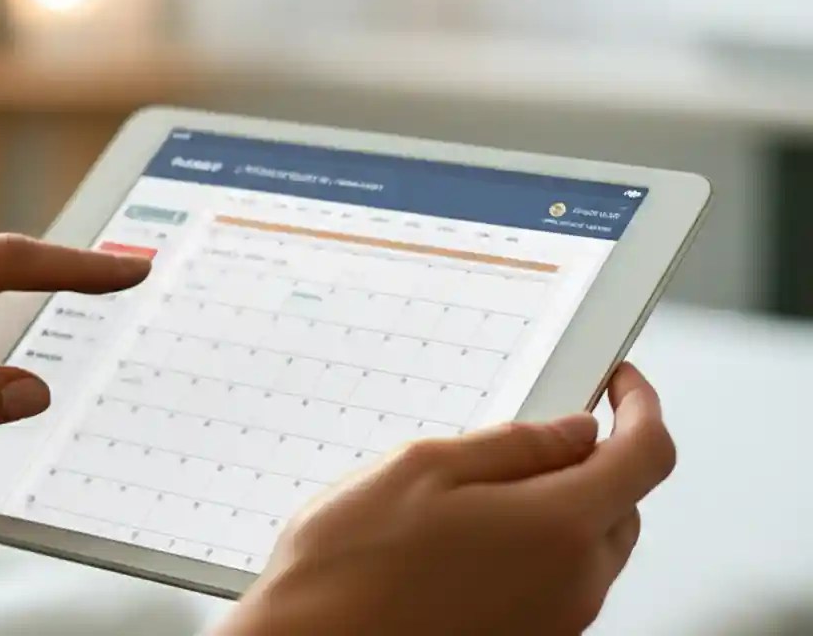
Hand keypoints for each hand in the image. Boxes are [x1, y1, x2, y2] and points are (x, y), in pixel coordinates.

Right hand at [217, 364, 674, 635]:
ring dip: (561, 509)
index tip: (622, 384)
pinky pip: (559, 584)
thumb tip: (571, 430)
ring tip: (475, 495)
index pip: (647, 454)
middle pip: (623, 504)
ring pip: (590, 547)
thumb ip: (513, 444)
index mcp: (558, 528)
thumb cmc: (348, 570)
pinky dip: (537, 551)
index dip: (642, 406)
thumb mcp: (423, 467)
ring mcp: (556, 623)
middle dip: (594, 460)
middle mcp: (574, 585)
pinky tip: (468, 542)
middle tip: (534, 435)